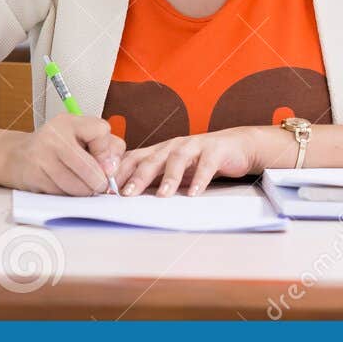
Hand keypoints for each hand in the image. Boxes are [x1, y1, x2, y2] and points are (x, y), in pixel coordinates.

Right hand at [2, 114, 123, 195]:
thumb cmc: (54, 148)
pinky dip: (67, 195)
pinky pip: (63, 194)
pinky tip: (61, 185)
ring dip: (83, 192)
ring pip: (79, 187)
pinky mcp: (35, 175)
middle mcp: (55, 135)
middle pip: (92, 169)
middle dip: (98, 182)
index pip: (101, 131)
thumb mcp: (79, 137)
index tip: (101, 160)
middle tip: (97, 184)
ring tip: (78, 184)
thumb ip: (105, 147)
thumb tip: (112, 169)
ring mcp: (43, 155)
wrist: (17, 156)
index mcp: (69, 122)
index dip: (106, 151)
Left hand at [115, 127, 275, 195]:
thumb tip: (125, 196)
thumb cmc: (199, 160)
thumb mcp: (172, 169)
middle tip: (127, 194)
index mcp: (158, 150)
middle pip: (151, 159)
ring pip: (176, 159)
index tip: (107, 190)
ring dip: (168, 178)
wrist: (235, 146)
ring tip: (162, 196)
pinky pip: (206, 165)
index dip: (119, 173)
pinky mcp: (214, 151)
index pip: (133, 159)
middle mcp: (172, 146)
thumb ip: (152, 179)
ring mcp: (193, 146)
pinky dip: (199, 179)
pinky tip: (194, 193)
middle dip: (137, 176)